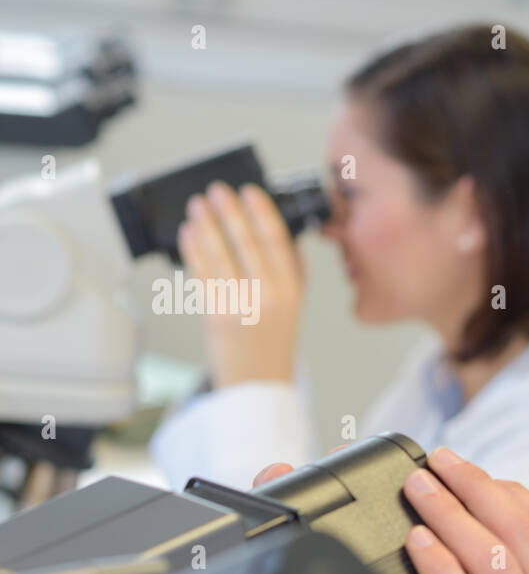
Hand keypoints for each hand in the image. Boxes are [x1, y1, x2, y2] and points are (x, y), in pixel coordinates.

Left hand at [177, 181, 304, 388]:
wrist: (258, 382)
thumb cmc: (273, 342)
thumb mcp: (295, 304)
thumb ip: (292, 270)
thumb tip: (282, 232)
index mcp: (292, 289)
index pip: (276, 240)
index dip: (260, 211)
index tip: (249, 192)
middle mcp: (269, 295)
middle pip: (245, 241)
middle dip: (228, 211)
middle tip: (216, 191)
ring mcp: (241, 305)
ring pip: (219, 254)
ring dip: (206, 224)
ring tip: (198, 207)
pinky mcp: (216, 314)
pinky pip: (201, 274)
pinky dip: (193, 250)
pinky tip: (189, 234)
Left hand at [401, 447, 528, 573]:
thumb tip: (501, 553)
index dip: (509, 490)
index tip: (473, 473)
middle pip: (525, 527)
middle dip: (475, 484)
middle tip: (437, 462)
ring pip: (496, 555)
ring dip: (450, 511)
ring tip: (418, 489)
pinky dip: (441, 563)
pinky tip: (418, 542)